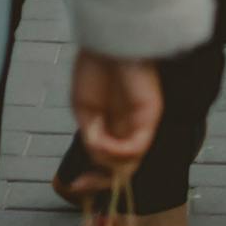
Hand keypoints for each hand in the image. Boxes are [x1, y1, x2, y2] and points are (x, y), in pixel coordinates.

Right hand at [71, 50, 162, 172]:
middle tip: (82, 184)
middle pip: (123, 169)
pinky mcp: (150, 117)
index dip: (95, 179)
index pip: (112, 163)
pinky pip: (136, 147)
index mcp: (114, 127)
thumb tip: (96, 154)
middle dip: (101, 182)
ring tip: (94, 141)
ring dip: (106, 161)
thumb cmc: (95, 67)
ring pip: (129, 163)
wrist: (107, 40)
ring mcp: (141, 124)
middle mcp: (129, 129)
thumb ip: (92, 135)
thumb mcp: (84, 108)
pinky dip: (117, 152)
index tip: (76, 185)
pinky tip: (103, 142)